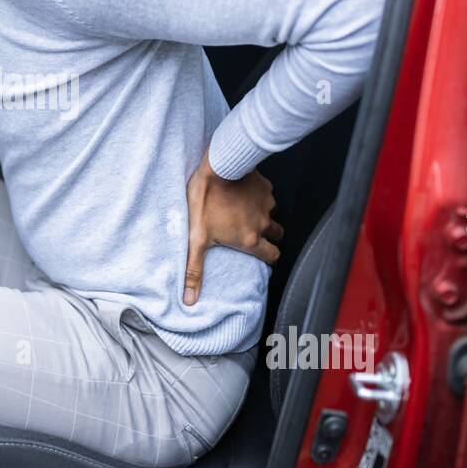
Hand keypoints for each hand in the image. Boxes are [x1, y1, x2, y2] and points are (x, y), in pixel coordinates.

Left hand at [182, 152, 282, 305]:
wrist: (217, 168)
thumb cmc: (205, 202)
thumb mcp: (196, 239)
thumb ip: (194, 271)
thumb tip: (190, 299)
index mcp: (250, 240)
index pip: (272, 256)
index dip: (269, 257)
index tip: (262, 255)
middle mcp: (263, 224)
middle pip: (276, 235)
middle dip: (268, 236)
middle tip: (251, 232)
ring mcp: (267, 204)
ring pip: (272, 214)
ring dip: (262, 215)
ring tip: (244, 211)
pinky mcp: (265, 187)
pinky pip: (267, 196)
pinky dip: (258, 197)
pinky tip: (243, 193)